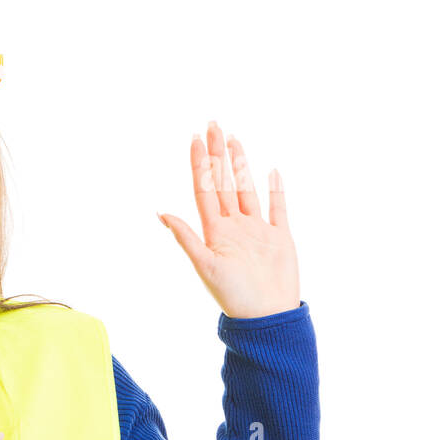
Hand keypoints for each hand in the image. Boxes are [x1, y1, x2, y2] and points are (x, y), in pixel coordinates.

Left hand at [157, 120, 301, 318]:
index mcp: (214, 230)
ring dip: (240, 164)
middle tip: (213, 124)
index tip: (195, 139)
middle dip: (217, 154)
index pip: (205, 189)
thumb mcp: (205, 265)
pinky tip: (272, 170)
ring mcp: (257, 229)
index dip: (199, 164)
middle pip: (224, 181)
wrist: (267, 315)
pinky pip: (278, 207)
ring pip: (246, 189)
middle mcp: (234, 226)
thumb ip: (186, 237)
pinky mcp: (279, 236)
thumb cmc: (234, 296)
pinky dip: (276, 189)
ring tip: (233, 139)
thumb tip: (161, 213)